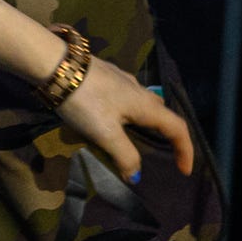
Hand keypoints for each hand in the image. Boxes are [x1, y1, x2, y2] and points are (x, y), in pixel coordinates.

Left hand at [48, 44, 195, 180]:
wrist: (56, 65)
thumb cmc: (85, 101)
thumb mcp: (105, 133)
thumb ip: (124, 155)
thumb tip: (136, 176)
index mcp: (146, 105)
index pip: (177, 128)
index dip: (185, 150)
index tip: (185, 171)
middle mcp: (139, 90)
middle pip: (163, 114)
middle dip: (168, 135)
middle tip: (165, 154)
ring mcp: (122, 81)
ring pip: (144, 104)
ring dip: (147, 123)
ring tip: (138, 140)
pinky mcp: (106, 77)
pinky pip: (127, 99)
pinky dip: (130, 113)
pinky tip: (113, 119)